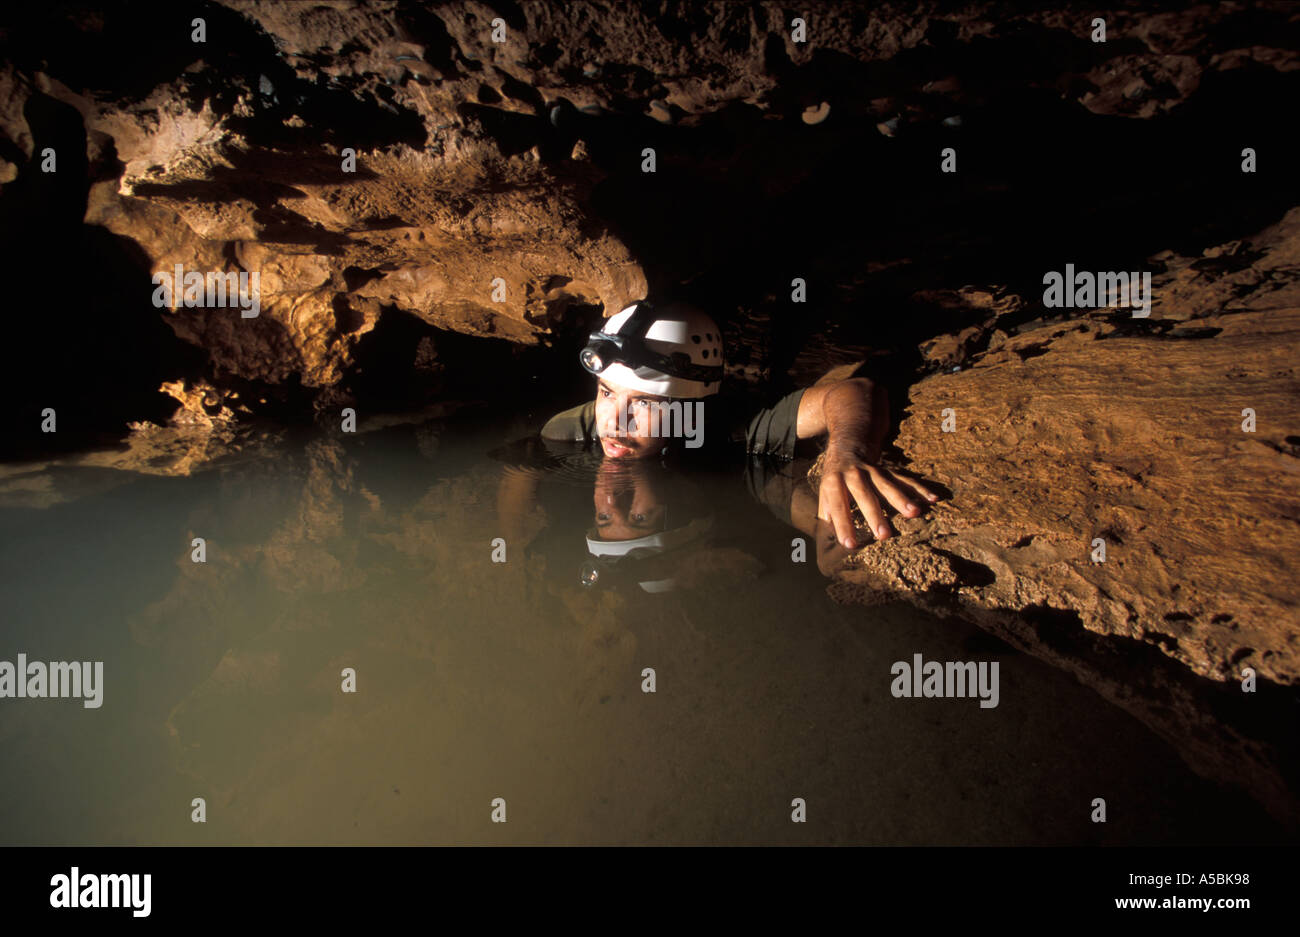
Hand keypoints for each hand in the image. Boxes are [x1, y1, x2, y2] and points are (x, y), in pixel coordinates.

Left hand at [817, 446, 938, 549]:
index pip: (838, 505)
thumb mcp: (824, 493)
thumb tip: (826, 543)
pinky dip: (920, 489)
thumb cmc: (834, 479)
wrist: (848, 445)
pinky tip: (933, 499)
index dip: (843, 525)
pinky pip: (906, 479)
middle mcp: (854, 475)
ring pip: (888, 485)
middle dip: (875, 515)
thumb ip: (826, 515)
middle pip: (865, 495)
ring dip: (901, 498)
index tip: (850, 545)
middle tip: (884, 535)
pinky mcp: (889, 470)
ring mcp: (874, 471)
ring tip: (914, 513)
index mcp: (834, 482)